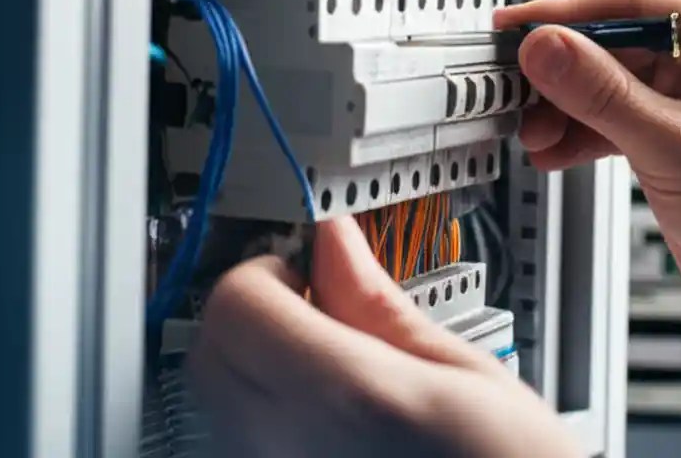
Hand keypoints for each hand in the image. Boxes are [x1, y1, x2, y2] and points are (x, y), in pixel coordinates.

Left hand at [188, 215, 579, 457]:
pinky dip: (267, 412)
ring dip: (257, 361)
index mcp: (343, 397)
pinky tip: (332, 411)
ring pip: (219, 398)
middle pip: (211, 350)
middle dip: (254, 311)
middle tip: (320, 303)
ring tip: (334, 360)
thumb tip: (335, 243)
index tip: (307, 263)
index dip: (268, 267)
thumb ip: (380, 306)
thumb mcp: (469, 374)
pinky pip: (245, 441)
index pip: (236, 303)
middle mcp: (289, 448)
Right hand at [496, 0, 680, 313]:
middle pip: (606, 45)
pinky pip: (609, 119)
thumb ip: (599, 93)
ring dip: (562, 110)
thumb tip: (545, 47)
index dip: (563, 16)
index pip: (626, 5)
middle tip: (515, 94)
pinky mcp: (666, 134)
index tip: (515, 28)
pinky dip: (579, 135)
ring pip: (601, 85)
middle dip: (558, 76)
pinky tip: (554, 153)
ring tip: (535, 137)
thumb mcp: (667, 144)